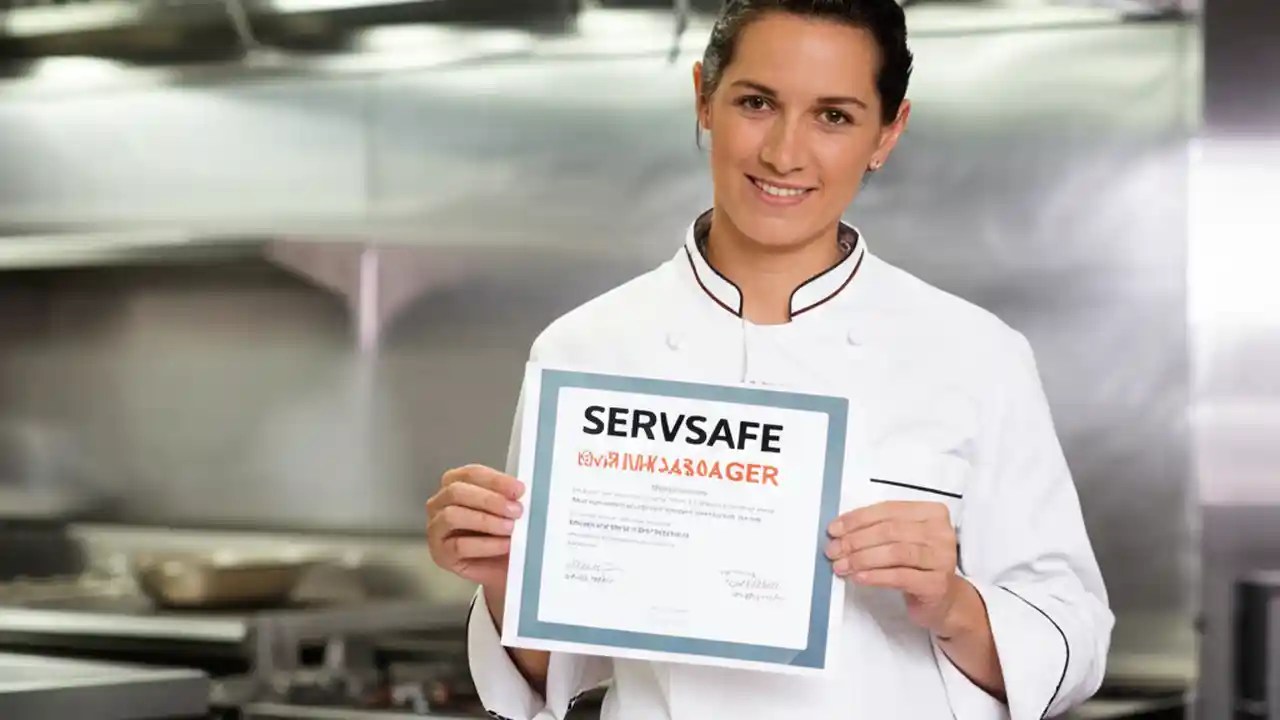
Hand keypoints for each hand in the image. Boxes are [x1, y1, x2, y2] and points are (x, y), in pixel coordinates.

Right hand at [426, 464, 524, 591]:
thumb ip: (508, 498)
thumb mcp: (507, 511)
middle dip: (490, 500)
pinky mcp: (440, 553)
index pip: (471, 474)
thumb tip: (520, 493)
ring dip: (486, 521)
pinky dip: (486, 545)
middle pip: (457, 491)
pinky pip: (459, 546)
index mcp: (456, 484)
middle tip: (516, 510)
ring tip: (509, 528)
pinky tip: (504, 545)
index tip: (518, 489)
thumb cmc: (501, 534)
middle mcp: (440, 503)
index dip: (495, 480)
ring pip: (452, 516)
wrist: (501, 567)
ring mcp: (436, 528)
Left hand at [825, 500, 966, 636]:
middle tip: (834, 550)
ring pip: (895, 552)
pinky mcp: (937, 584)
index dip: (857, 519)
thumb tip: (839, 532)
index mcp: (931, 512)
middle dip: (855, 540)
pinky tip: (858, 578)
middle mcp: (941, 532)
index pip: (888, 510)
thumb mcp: (900, 540)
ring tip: (841, 566)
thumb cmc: (916, 565)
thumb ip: (876, 529)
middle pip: (889, 531)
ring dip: (862, 559)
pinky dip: (875, 576)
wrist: (942, 599)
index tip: (834, 530)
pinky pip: (900, 576)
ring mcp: (942, 558)